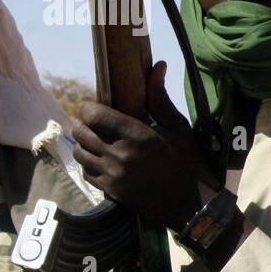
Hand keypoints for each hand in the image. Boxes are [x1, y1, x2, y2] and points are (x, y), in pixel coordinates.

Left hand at [71, 61, 218, 231]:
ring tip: (91, 141)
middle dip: (82, 125)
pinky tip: (98, 160)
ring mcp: (113, 174)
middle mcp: (121, 154)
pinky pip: (86, 173)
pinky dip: (87, 164)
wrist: (190, 205)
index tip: (91, 107)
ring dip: (82, 145)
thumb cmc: (188, 163)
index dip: (87, 108)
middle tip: (90, 123)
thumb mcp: (178, 128)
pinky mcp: (111, 191)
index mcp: (137, 135)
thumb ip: (160, 98)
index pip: (94, 115)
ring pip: (80, 153)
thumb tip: (157, 65)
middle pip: (82, 133)